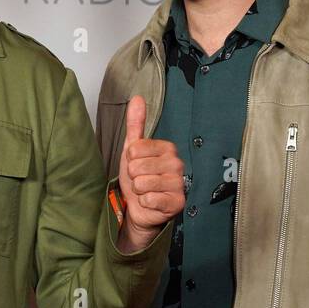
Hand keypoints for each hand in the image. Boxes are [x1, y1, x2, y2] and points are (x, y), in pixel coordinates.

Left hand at [116, 95, 185, 250]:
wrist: (140, 208)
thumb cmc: (138, 178)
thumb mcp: (132, 149)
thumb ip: (136, 124)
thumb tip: (138, 98)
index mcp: (167, 148)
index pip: (134, 148)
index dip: (130, 160)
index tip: (138, 166)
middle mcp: (176, 163)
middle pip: (136, 166)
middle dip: (133, 177)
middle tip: (141, 181)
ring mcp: (178, 183)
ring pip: (142, 183)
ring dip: (139, 190)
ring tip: (146, 191)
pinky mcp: (177, 202)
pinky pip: (149, 199)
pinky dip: (145, 202)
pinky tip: (152, 202)